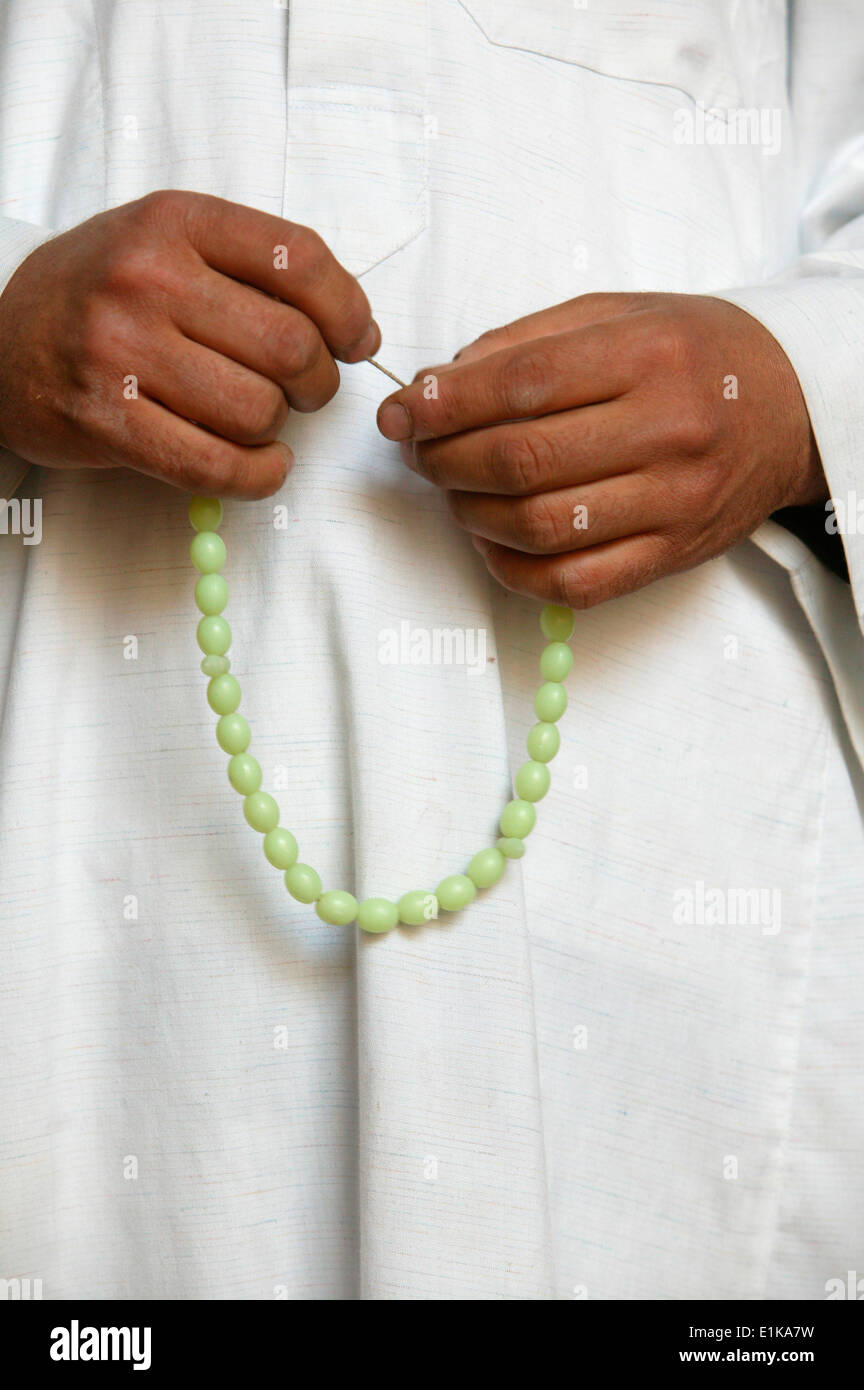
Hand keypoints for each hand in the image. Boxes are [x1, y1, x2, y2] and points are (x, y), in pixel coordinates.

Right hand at [0, 190, 379, 496]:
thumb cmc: (100, 295)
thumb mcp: (167, 243)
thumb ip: (255, 270)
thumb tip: (358, 330)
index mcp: (175, 221)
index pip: (299, 258)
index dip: (349, 310)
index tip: (356, 340)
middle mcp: (147, 278)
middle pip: (290, 346)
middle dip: (318, 381)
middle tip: (304, 390)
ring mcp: (122, 351)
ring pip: (258, 411)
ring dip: (278, 429)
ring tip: (259, 420)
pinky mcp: (109, 422)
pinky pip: (217, 466)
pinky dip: (259, 475)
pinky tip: (262, 463)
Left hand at [376, 293, 825, 606]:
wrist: (791, 408)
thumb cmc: (692, 354)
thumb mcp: (618, 313)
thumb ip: (525, 342)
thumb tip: (438, 386)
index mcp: (648, 355)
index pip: (520, 385)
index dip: (444, 404)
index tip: (403, 411)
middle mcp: (667, 430)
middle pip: (522, 461)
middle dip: (446, 459)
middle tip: (421, 452)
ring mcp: (673, 502)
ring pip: (540, 527)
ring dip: (471, 513)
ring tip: (455, 490)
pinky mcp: (671, 556)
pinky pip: (573, 584)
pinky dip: (513, 569)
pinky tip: (492, 539)